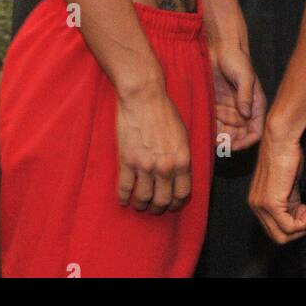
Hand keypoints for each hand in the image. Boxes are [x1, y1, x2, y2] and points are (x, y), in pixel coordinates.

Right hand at [116, 86, 190, 214]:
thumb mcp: (183, 134)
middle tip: (154, 209)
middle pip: (163, 200)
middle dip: (158, 208)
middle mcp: (165, 167)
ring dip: (141, 205)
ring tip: (139, 204)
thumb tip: (181, 174)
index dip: (176, 203)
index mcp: (182, 160)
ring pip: (144, 198)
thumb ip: (182, 156)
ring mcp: (145, 166)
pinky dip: (124, 197)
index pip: (182, 193)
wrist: (144, 97)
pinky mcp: (127, 161)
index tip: (171, 205)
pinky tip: (123, 200)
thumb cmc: (165, 111)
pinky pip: (125, 188)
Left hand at [209, 39, 265, 152]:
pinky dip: (211, 130)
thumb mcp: (244, 76)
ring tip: (211, 141)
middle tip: (219, 146)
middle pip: (240, 136)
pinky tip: (205, 132)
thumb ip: (246, 95)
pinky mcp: (217, 106)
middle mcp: (243, 110)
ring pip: (227, 132)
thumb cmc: (236, 59)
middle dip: (231, 143)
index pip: (255, 131)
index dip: (247, 142)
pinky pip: (215, 123)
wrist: (219, 47)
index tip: (235, 146)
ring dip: (220, 139)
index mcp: (255, 105)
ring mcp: (230, 109)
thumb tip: (246, 115)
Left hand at [249, 128, 305, 243]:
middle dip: (297, 230)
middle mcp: (255, 206)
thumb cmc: (287, 156)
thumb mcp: (287, 186)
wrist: (281, 139)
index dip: (293, 225)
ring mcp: (261, 205)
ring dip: (301, 227)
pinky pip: (288, 226)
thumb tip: (297, 221)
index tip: (304, 209)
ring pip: (282, 236)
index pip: (274, 230)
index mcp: (257, 202)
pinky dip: (302, 222)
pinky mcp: (270, 203)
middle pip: (277, 237)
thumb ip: (288, 203)